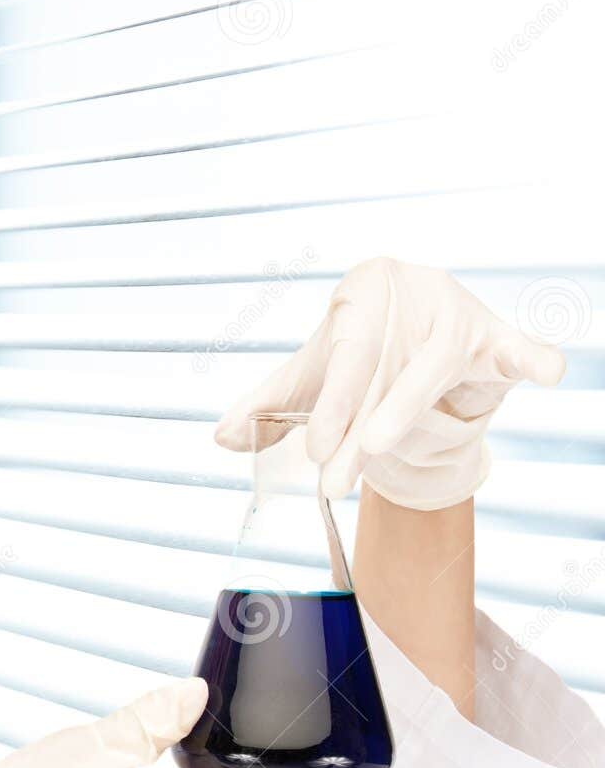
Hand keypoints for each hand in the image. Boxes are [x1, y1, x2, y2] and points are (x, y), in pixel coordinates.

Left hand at [214, 257, 565, 509]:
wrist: (415, 331)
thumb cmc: (358, 351)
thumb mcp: (313, 377)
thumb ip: (267, 406)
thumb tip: (222, 438)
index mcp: (363, 289)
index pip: (345, 353)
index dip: (330, 405)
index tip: (313, 452)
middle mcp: (413, 291)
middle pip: (384, 367)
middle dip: (358, 427)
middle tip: (335, 478)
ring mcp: (459, 313)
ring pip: (433, 367)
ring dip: (407, 409)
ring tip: (379, 447)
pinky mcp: (497, 337)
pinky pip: (516, 348)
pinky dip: (532, 357)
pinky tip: (545, 371)